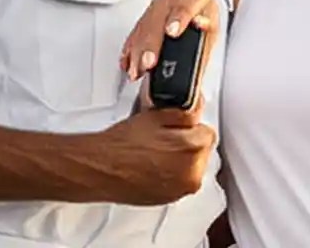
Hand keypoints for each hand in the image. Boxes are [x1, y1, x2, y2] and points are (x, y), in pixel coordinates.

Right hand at [98, 94, 215, 204]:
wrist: (102, 168)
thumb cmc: (122, 145)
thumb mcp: (155, 116)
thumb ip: (183, 112)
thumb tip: (194, 109)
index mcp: (192, 149)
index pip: (207, 132)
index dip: (190, 127)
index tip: (178, 127)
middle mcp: (191, 173)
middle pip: (202, 151)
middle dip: (188, 143)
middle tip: (165, 138)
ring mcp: (181, 189)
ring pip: (193, 168)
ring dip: (181, 160)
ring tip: (157, 152)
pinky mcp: (170, 199)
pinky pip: (180, 182)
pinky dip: (172, 175)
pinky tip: (154, 166)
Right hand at [121, 0, 219, 81]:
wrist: (196, 4)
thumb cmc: (205, 17)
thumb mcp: (212, 27)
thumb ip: (206, 33)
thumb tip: (199, 38)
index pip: (188, 3)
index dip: (179, 18)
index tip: (172, 32)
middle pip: (159, 17)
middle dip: (152, 42)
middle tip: (149, 61)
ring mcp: (158, 2)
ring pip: (144, 26)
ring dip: (138, 50)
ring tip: (138, 69)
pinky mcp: (145, 14)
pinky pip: (135, 32)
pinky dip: (131, 49)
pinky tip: (129, 62)